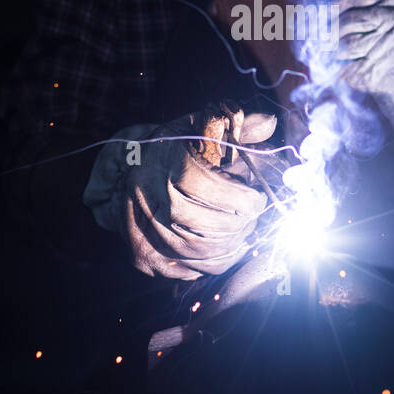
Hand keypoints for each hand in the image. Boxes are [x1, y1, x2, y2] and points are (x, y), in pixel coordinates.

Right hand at [117, 107, 276, 279]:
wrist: (125, 172)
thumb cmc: (169, 148)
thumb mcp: (196, 127)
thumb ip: (234, 124)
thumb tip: (269, 122)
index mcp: (163, 168)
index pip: (215, 193)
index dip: (245, 199)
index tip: (256, 197)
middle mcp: (150, 205)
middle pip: (214, 229)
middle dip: (243, 223)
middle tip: (253, 213)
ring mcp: (145, 237)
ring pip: (206, 254)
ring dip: (235, 243)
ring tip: (243, 227)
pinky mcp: (145, 260)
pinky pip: (194, 270)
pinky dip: (218, 260)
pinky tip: (227, 244)